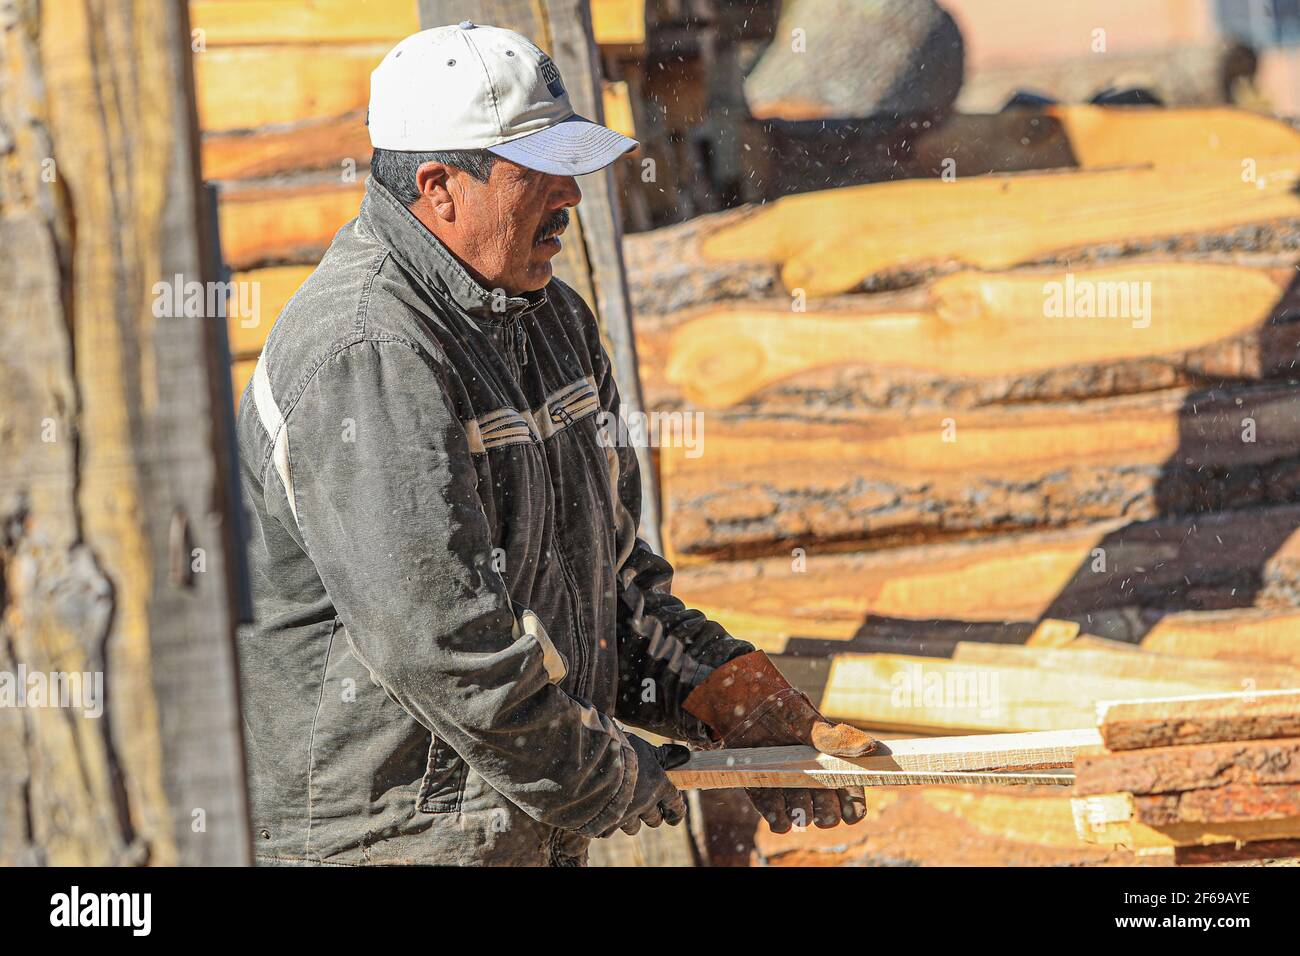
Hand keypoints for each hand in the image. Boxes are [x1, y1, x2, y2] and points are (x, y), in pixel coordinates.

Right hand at [601, 735, 689, 836]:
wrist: (591, 758)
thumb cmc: (622, 749)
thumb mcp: (645, 748)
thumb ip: (664, 755)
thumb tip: (686, 755)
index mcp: (659, 786)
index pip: (675, 807)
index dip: (676, 813)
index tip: (673, 817)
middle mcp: (645, 803)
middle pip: (654, 820)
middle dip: (650, 814)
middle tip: (642, 805)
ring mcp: (626, 815)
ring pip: (633, 827)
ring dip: (629, 819)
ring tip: (619, 806)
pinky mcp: (606, 823)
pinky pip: (609, 830)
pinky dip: (607, 823)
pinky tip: (601, 811)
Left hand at [683, 652, 875, 832]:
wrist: (745, 705)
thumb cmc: (784, 709)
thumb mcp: (809, 720)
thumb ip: (835, 738)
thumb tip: (871, 747)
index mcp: (831, 763)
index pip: (851, 793)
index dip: (853, 807)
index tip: (851, 814)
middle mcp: (812, 780)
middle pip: (827, 810)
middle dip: (826, 814)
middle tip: (822, 813)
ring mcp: (788, 787)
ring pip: (801, 814)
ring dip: (801, 815)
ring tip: (797, 811)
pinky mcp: (764, 790)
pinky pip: (774, 813)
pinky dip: (777, 818)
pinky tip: (779, 819)